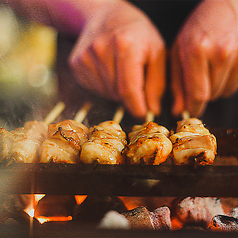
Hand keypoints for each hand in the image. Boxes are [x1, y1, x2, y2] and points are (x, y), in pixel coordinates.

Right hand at [69, 1, 165, 117]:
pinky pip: (94, 88)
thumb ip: (157, 83)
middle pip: (117, 94)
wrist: (105, 15)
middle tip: (134, 80)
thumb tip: (152, 111)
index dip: (137, 108)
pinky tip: (108, 70)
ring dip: (116, 91)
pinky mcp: (76, 64)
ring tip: (120, 71)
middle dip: (129, 96)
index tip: (143, 114)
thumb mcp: (156, 51)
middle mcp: (100, 50)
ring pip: (105, 93)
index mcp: (125, 45)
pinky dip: (105, 86)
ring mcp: (85, 58)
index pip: (129, 90)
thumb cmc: (136, 33)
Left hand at [171, 0, 237, 116]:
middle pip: (212, 95)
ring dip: (216, 88)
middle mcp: (220, 52)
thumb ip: (177, 83)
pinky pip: (237, 84)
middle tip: (200, 79)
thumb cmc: (198, 29)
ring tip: (212, 69)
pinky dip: (228, 82)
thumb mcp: (179, 52)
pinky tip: (223, 66)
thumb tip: (178, 111)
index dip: (195, 108)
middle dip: (203, 95)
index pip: (198, 95)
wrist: (226, 4)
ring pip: (225, 91)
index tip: (192, 110)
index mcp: (196, 51)